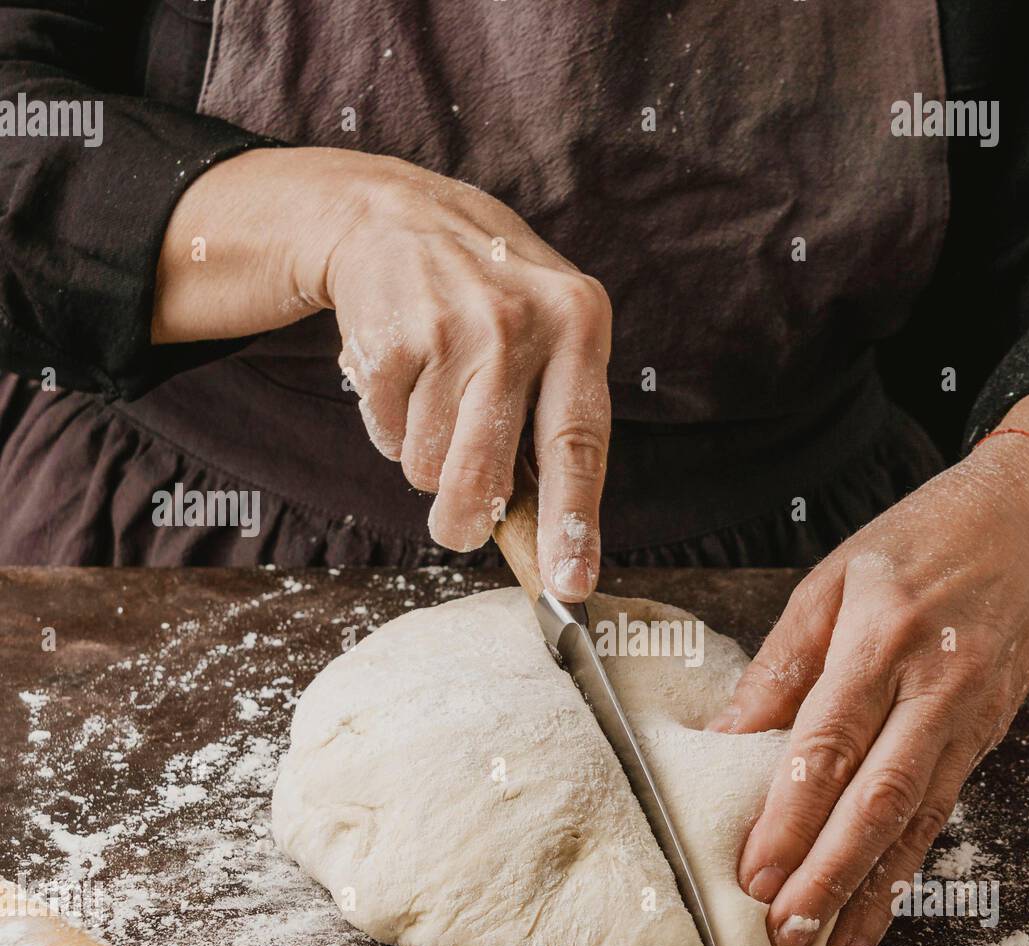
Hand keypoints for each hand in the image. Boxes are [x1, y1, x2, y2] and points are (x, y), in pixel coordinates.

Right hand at [152, 148, 610, 597]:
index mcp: (579, 325)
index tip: (570, 586)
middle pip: (488, 476)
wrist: (398, 215)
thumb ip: (557, 425)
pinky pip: (388, 437)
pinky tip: (405, 377)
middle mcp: (520, 323)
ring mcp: (450, 326)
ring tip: (435, 401)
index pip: (580, 445)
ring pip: (430, 467)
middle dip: (466, 519)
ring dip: (427, 456)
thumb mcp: (549, 334)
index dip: (573, 524)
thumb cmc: (490, 302)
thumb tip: (555, 549)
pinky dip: (391, 426)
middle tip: (457, 527)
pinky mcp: (388, 337)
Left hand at [710, 390, 1028, 945]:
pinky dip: (910, 867)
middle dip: (830, 875)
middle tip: (787, 935)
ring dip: (874, 892)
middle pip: (878, 798)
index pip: (828, 744)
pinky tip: (882, 908)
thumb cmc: (921, 540)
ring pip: (917, 820)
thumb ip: (779, 665)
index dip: (790, 816)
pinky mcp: (987, 736)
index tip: (753, 874)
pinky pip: (943, 811)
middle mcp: (932, 687)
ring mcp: (969, 717)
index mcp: (881, 638)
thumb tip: (723, 739)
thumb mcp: (832, 580)